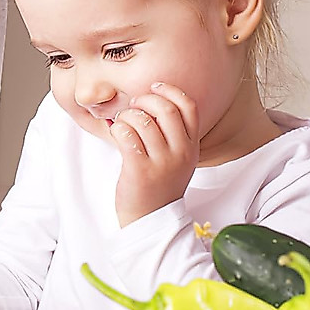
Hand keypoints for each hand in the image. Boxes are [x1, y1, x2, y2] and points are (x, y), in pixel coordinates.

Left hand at [110, 83, 199, 227]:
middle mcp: (181, 153)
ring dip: (127, 116)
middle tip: (132, 108)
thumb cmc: (159, 185)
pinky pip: (127, 135)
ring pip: (142, 120)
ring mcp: (162, 162)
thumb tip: (151, 100)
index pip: (189, 106)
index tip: (154, 88)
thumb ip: (173, 134)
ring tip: (123, 125)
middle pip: (165, 109)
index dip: (170, 90)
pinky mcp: (140, 170)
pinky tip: (117, 136)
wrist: (151, 220)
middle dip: (144, 100)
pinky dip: (118, 129)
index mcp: (191, 146)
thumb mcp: (178, 159)